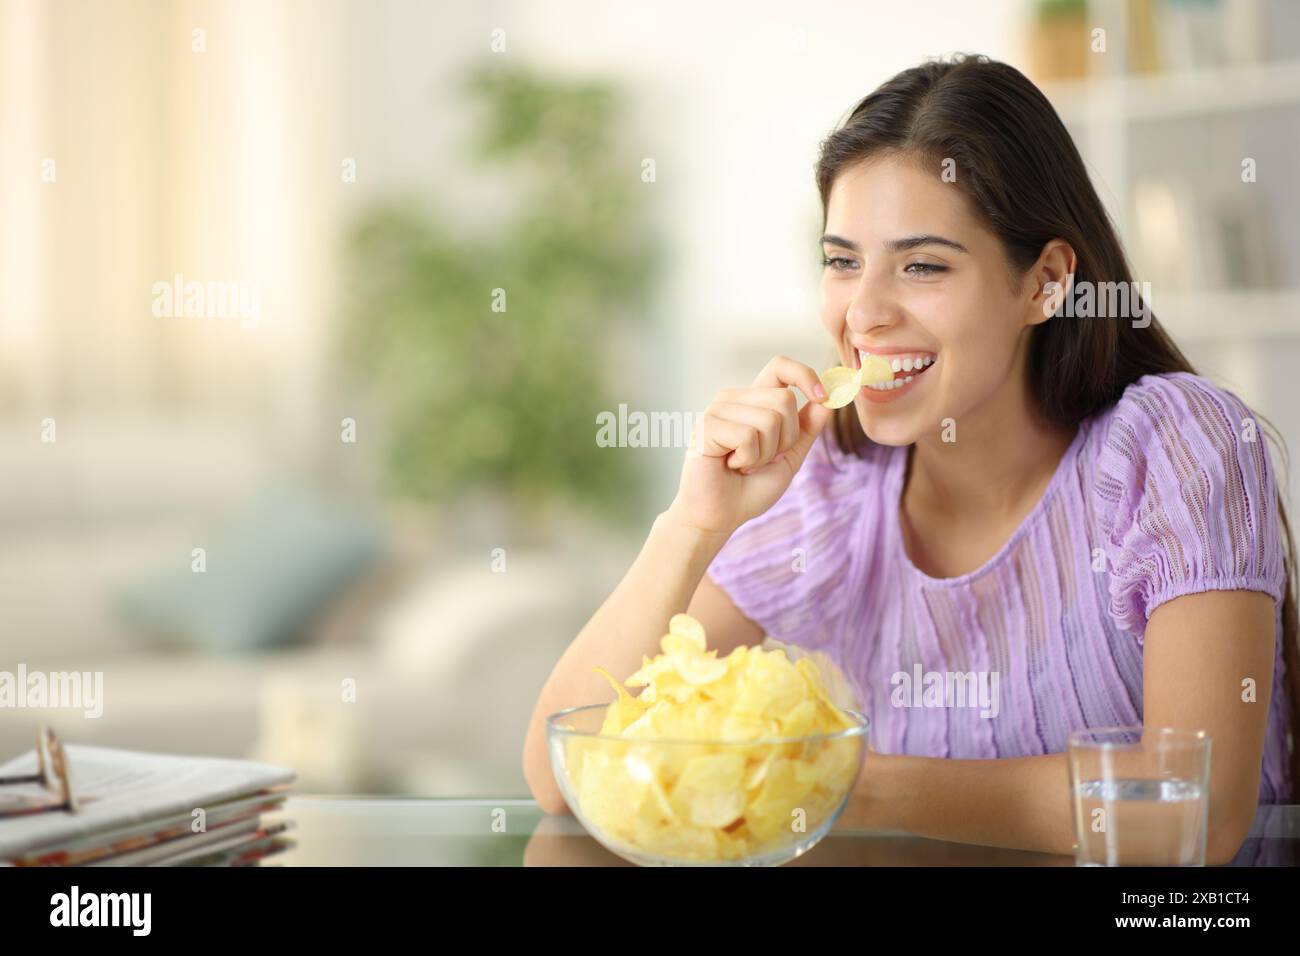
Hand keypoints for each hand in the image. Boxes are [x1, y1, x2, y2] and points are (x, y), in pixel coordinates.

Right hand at [666, 355, 834, 536]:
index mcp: (753, 401)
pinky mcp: (706, 426)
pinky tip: (729, 465)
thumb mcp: (788, 458)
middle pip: (784, 399)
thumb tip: (827, 402)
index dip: (804, 375)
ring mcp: (717, 410)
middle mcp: (733, 399)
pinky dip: (747, 459)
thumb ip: (806, 430)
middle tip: (760, 458)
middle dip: (785, 439)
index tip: (822, 397)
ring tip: (742, 464)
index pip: (779, 367)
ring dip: (764, 454)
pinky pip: (748, 436)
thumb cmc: (748, 488)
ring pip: (769, 419)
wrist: (719, 516)